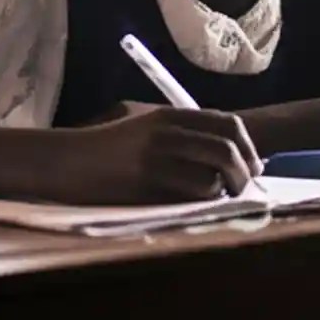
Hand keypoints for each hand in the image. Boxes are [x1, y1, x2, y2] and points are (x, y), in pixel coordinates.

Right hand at [62, 107, 263, 204]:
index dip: (248, 148)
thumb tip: (230, 155)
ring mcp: (157, 158)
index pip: (228, 124)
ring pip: (213, 175)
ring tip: (217, 198)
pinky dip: (203, 202)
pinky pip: (191, 194)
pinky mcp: (146, 183)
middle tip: (243, 188)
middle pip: (227, 149)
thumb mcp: (146, 128)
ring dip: (223, 191)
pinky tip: (195, 204)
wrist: (67, 162)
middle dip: (245, 173)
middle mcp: (167, 132)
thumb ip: (183, 134)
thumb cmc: (108, 149)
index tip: (252, 167)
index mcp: (170, 115)